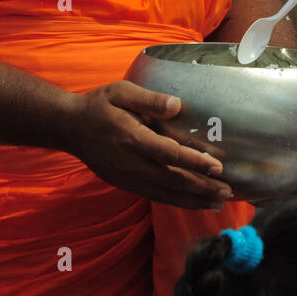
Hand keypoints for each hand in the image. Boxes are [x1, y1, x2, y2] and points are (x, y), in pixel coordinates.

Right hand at [69, 82, 233, 209]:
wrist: (69, 128)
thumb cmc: (98, 106)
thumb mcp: (121, 92)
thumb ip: (149, 99)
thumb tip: (177, 105)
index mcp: (131, 138)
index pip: (168, 154)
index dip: (194, 162)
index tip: (217, 166)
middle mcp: (131, 163)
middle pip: (171, 180)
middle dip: (201, 187)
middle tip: (227, 191)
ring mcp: (127, 177)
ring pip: (165, 194)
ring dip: (193, 200)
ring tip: (218, 202)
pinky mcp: (126, 184)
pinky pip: (155, 196)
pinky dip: (177, 202)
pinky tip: (195, 203)